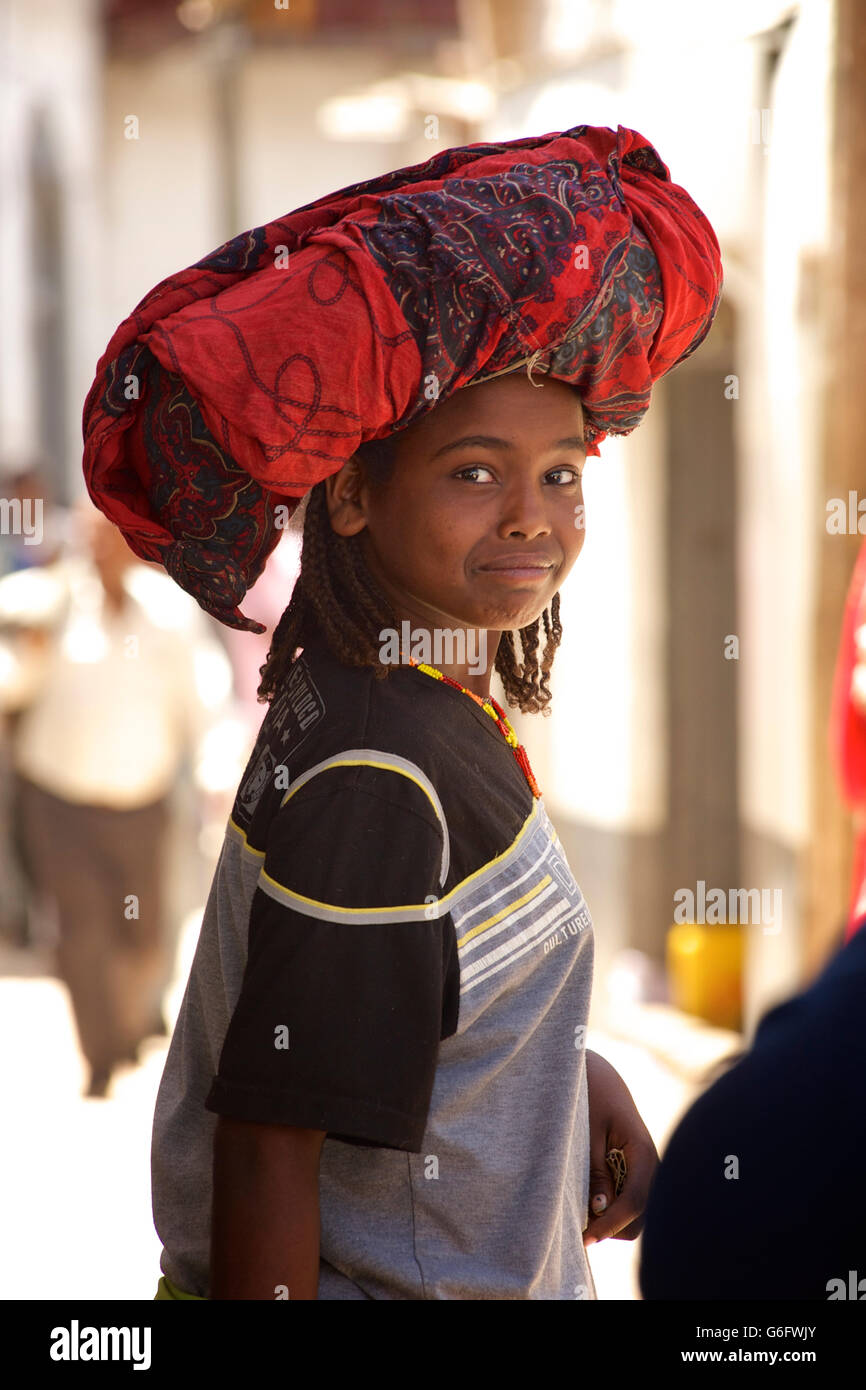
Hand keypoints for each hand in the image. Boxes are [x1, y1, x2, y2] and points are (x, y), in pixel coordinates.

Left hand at [582, 1049, 658, 1246]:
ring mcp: (645, 1170)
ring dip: (610, 1218)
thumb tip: (600, 1210)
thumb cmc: (590, 1096)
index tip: (583, 1237)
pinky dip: (610, 1206)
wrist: (597, 1073)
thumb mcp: (587, 1132)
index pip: (634, 1203)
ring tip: (580, 1203)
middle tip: (576, 1220)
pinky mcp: (636, 1171)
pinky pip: (628, 1201)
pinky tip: (589, 1195)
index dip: (609, 1225)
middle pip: (638, 1218)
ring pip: (634, 1214)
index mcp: (643, 1153)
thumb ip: (594, 1170)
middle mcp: (651, 1165)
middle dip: (610, 1226)